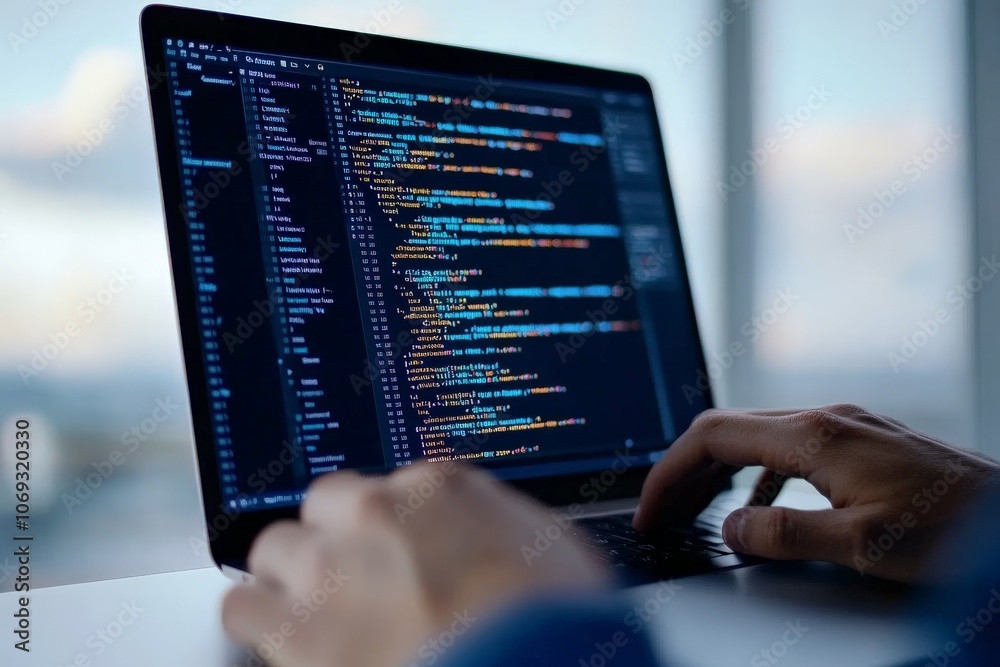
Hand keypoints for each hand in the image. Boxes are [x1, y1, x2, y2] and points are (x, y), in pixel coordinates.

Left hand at [221, 461, 607, 666]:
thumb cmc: (552, 620)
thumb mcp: (549, 548)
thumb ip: (498, 526)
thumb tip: (487, 536)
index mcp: (437, 488)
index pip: (388, 487)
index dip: (389, 524)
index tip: (397, 548)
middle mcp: (374, 513)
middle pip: (322, 506)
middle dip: (332, 538)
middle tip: (352, 577)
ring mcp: (329, 566)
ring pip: (273, 548)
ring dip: (288, 575)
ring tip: (310, 609)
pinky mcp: (294, 627)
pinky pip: (241, 607)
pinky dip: (256, 618)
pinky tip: (279, 635)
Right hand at [632, 404, 999, 580]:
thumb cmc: (956, 530)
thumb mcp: (863, 545)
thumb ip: (784, 534)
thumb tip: (730, 528)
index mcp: (815, 436)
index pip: (712, 437)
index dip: (668, 473)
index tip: (649, 511)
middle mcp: (825, 418)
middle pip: (727, 430)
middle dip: (683, 471)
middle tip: (660, 514)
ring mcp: (847, 425)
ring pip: (756, 436)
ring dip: (717, 472)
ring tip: (695, 511)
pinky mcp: (864, 440)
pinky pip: (788, 448)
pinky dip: (756, 476)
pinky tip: (759, 507)